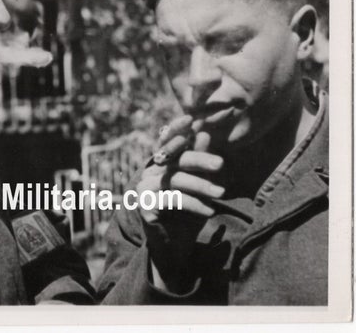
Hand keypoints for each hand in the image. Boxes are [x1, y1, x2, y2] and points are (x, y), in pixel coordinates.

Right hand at [138, 115, 225, 294]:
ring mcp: (144, 189)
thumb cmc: (188, 216)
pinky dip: (193, 204)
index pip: (167, 141)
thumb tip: (205, 132)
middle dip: (199, 160)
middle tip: (221, 165)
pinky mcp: (145, 206)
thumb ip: (201, 163)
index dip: (176, 129)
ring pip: (175, 180)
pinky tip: (209, 211)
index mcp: (161, 165)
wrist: (174, 248)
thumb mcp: (200, 188)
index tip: (191, 118)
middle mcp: (150, 173)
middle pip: (175, 159)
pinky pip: (172, 200)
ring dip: (201, 186)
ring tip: (222, 195)